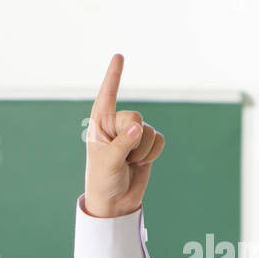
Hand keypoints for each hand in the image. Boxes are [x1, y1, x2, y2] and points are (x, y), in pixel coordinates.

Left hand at [84, 53, 165, 218]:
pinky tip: (140, 164)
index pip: (107, 96)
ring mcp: (132, 134)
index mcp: (99, 125)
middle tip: (122, 157)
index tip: (119, 56)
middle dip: (132, 139)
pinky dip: (152, 154)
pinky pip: (159, 140)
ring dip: (141, 151)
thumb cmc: (103, 181)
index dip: (114, 76)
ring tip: (128, 163)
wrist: (116, 202)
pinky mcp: (146, 144)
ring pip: (148, 131)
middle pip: (135, 117)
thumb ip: (123, 144)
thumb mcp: (108, 163)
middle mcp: (116, 125)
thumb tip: (137, 128)